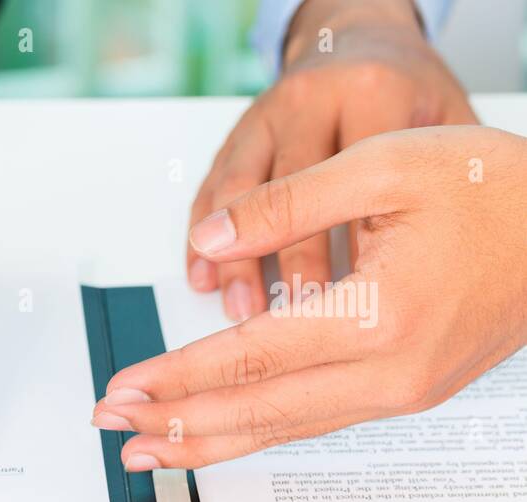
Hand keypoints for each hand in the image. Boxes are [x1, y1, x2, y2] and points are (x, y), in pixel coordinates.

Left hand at [97, 125, 526, 468]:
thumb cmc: (492, 191)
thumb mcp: (384, 166)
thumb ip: (286, 205)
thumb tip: (208, 236)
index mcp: (379, 316)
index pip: (249, 359)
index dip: (177, 377)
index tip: (123, 388)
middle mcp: (388, 373)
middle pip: (257, 411)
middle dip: (174, 423)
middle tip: (111, 429)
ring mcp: (399, 393)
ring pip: (283, 430)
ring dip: (209, 441)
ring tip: (147, 450)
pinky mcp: (403, 393)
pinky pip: (312, 423)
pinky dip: (257, 432)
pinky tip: (219, 434)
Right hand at [187, 0, 475, 319]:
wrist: (360, 41)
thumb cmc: (405, 92)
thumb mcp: (442, 122)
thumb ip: (429, 181)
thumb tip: (405, 263)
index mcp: (370, 95)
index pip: (355, 184)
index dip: (351, 251)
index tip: (351, 306)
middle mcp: (312, 101)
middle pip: (289, 192)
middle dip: (286, 263)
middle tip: (290, 319)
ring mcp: (267, 116)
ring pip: (238, 194)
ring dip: (233, 260)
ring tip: (240, 310)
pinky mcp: (236, 134)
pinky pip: (211, 189)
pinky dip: (202, 240)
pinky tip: (205, 278)